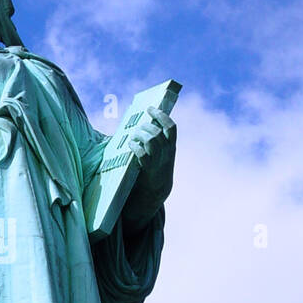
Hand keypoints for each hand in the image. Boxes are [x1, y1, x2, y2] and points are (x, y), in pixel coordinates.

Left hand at [120, 106, 175, 224]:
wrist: (156, 193)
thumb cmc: (154, 169)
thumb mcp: (161, 154)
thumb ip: (156, 141)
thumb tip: (144, 123)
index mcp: (171, 147)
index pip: (171, 127)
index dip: (161, 115)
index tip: (150, 108)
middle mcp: (167, 154)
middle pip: (158, 133)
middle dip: (146, 126)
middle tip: (138, 127)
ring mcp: (158, 162)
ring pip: (151, 141)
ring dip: (140, 134)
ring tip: (134, 135)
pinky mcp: (148, 171)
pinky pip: (142, 155)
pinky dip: (135, 147)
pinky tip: (130, 144)